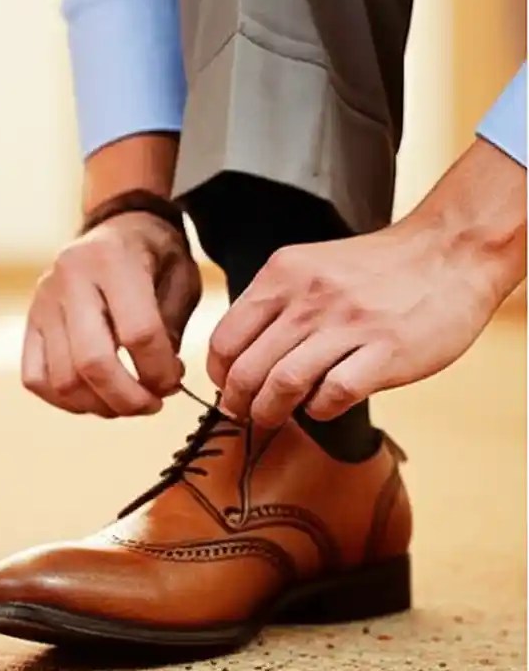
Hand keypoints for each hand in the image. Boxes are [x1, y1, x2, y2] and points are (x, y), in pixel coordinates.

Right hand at [22, 213, 201, 416]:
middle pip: (93, 362)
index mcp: (112, 259)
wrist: (117, 227)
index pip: (138, 333)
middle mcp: (69, 277)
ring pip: (62, 379)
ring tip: (125, 401)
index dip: (160, 371)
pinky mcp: (29, 321)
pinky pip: (36, 378)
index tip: (174, 382)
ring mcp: (42, 300)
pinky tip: (94, 396)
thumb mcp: (180, 280)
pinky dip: (65, 401)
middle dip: (128, 399)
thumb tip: (157, 385)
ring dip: (100, 405)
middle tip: (151, 404)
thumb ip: (170, 331)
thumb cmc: (154, 257)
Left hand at [210, 224, 506, 426]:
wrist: (452, 251)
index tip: (226, 386)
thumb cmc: (379, 268)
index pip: (226, 338)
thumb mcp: (312, 266)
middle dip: (237, 401)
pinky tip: (322, 406)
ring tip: (270, 419)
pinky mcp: (386, 351)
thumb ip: (276, 303)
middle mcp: (310, 298)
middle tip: (241, 413)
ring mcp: (349, 325)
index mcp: (283, 275)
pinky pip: (334, 393)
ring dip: (270, 412)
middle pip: (248, 368)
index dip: (219, 372)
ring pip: (284, 384)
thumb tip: (240, 354)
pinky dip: (319, 409)